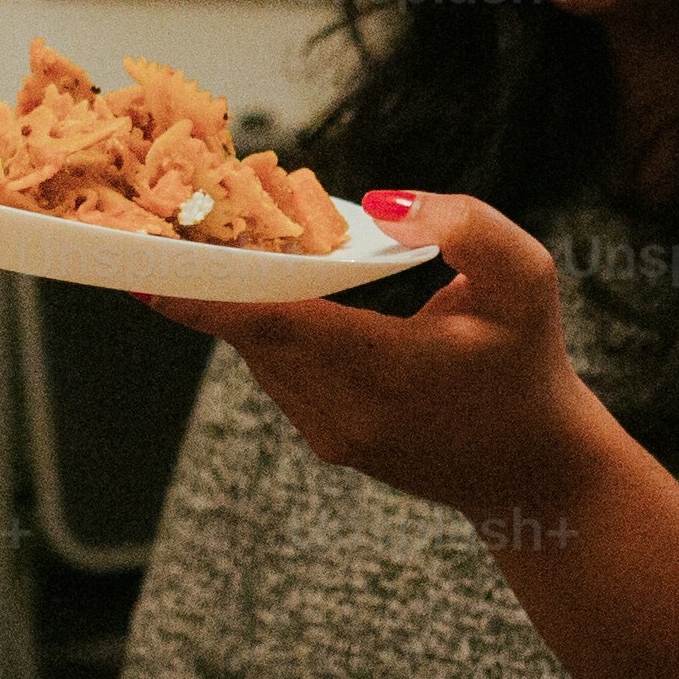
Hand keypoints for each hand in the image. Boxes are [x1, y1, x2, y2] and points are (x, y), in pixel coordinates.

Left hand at [153, 190, 610, 534]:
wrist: (532, 474)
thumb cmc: (530, 365)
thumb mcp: (527, 280)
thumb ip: (466, 227)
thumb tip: (381, 205)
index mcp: (393, 369)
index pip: (277, 324)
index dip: (208, 294)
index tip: (146, 268)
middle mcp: (349, 412)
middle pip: (255, 333)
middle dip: (214, 277)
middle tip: (173, 220)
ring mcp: (333, 435)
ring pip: (261, 353)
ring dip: (240, 301)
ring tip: (220, 241)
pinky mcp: (328, 443)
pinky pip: (277, 372)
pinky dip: (265, 329)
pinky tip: (268, 286)